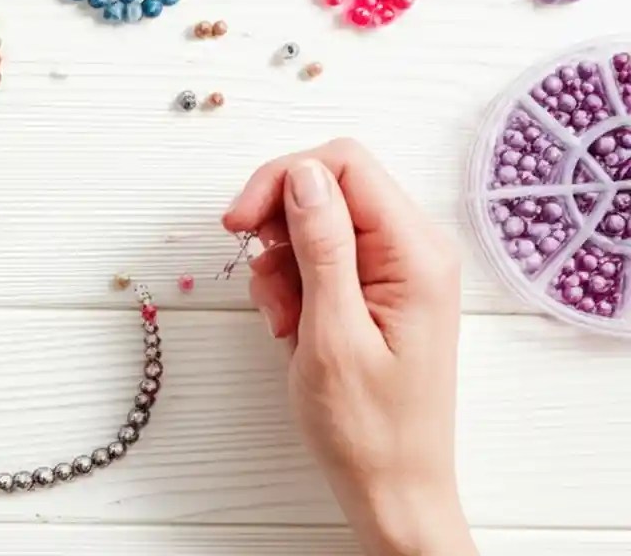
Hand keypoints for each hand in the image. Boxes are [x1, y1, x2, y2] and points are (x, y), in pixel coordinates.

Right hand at [223, 139, 475, 555]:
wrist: (391, 488)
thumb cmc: (367, 426)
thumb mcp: (332, 332)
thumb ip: (322, 246)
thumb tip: (304, 173)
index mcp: (415, 252)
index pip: (343, 164)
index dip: (281, 179)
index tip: (237, 223)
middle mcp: (414, 249)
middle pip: (329, 187)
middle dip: (279, 225)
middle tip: (257, 274)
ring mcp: (397, 270)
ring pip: (317, 224)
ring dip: (281, 263)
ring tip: (282, 321)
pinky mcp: (377, 291)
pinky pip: (322, 258)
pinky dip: (292, 285)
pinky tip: (291, 327)